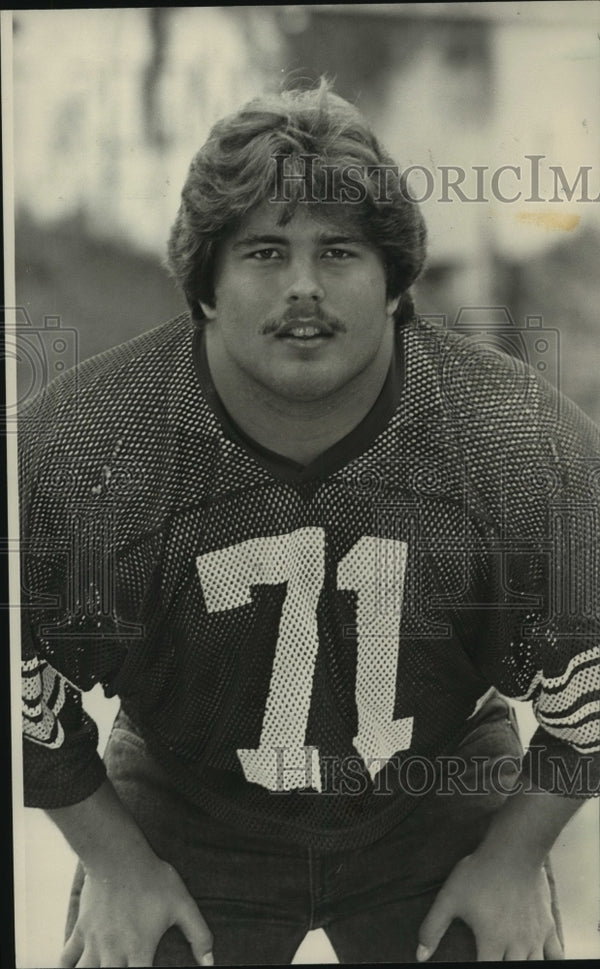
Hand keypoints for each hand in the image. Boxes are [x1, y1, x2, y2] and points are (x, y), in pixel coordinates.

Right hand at [59, 856, 212, 967]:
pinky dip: (67, 967)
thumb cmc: (153, 878)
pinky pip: (66, 958)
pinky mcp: (81, 929)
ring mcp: (94, 941)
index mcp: (139, 949)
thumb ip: (198, 934)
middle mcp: (113, 951)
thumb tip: (210, 962)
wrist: (118, 855)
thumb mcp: (183, 904)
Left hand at [416, 850, 563, 961]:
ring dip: (523, 966)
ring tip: (512, 959)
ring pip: (535, 966)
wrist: (513, 851)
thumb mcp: (449, 898)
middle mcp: (516, 945)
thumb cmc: (479, 873)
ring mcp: (535, 937)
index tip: (475, 965)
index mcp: (492, 942)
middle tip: (494, 959)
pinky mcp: (548, 926)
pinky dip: (550, 961)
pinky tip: (540, 959)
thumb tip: (419, 955)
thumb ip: (433, 928)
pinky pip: (556, 955)